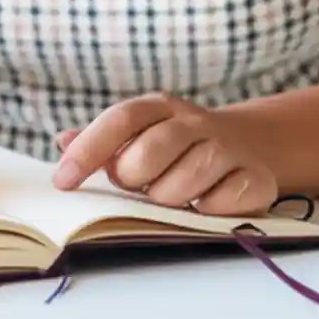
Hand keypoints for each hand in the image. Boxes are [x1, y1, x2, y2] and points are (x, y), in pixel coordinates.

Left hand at [52, 94, 277, 215]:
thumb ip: (98, 141)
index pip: (120, 119)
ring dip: (168, 196)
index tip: (63, 181)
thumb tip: (63, 141)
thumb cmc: (172, 147)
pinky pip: (222, 201)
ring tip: (168, 195)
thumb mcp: (135, 136)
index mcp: (158, 108)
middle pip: (152, 149)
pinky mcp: (255, 178)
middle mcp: (194, 122)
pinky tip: (202, 204)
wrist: (244, 146)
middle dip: (132, 177)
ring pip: (187, 178)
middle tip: (133, 185)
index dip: (89, 149)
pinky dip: (205, 210)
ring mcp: (228, 148)